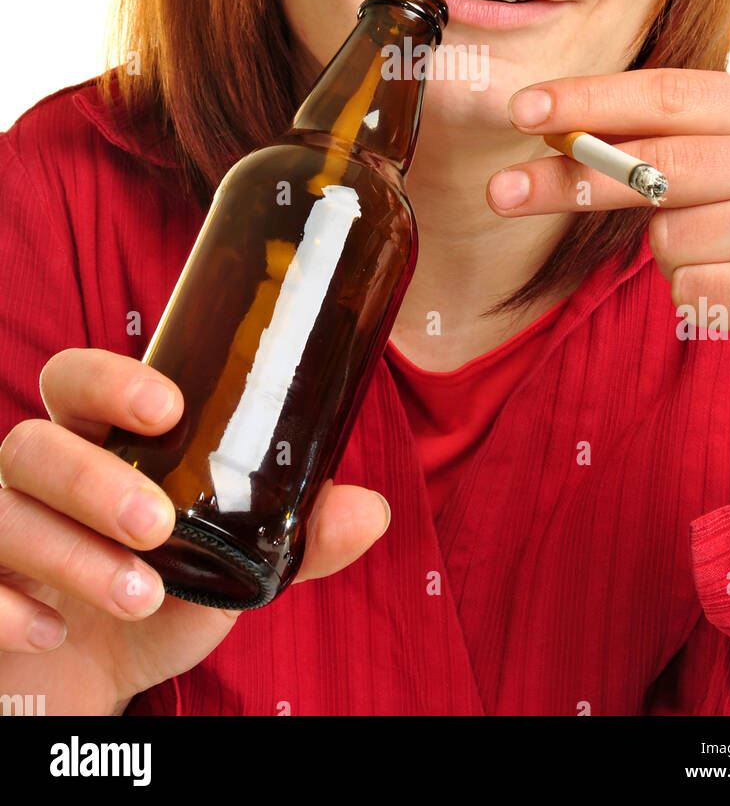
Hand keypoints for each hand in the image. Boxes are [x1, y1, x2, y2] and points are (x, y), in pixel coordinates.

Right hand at [0, 349, 391, 713]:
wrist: (91, 672)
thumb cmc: (160, 588)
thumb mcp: (233, 563)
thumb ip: (296, 537)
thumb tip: (372, 509)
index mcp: (95, 439)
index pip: (78, 379)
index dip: (111, 379)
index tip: (170, 407)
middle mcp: (36, 472)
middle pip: (34, 441)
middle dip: (97, 478)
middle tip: (160, 523)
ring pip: (5, 511)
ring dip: (73, 554)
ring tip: (143, 595)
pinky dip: (7, 607)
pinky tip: (52, 633)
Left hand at [486, 69, 729, 447]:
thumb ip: (667, 144)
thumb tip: (557, 133)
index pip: (668, 93)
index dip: (589, 100)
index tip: (523, 109)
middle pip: (651, 163)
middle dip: (567, 179)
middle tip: (500, 192)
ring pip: (664, 236)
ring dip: (673, 260)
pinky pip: (685, 289)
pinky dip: (695, 300)